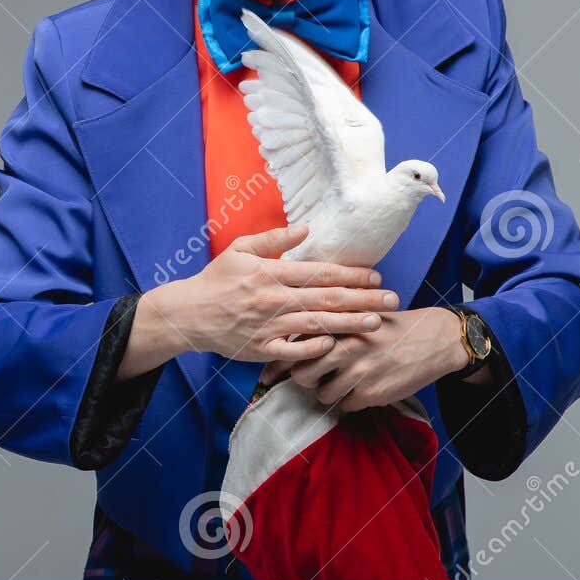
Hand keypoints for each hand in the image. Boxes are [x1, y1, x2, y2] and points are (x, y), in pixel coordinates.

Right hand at [132, 222, 399, 368]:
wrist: (188, 314)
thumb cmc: (216, 279)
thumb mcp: (240, 249)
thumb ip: (274, 240)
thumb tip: (307, 229)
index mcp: (270, 273)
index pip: (319, 273)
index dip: (350, 275)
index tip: (375, 275)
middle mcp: (273, 299)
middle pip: (326, 299)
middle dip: (363, 299)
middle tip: (391, 299)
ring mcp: (268, 326)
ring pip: (317, 325)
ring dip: (350, 324)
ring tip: (377, 322)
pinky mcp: (262, 349)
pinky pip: (294, 350)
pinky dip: (315, 347)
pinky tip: (336, 343)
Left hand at [261, 305, 464, 411]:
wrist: (432, 339)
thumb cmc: (389, 326)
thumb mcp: (356, 316)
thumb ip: (326, 325)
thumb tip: (290, 340)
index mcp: (336, 326)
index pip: (295, 347)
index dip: (277, 364)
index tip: (266, 376)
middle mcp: (344, 347)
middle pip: (302, 375)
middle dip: (305, 379)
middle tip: (316, 377)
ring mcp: (358, 372)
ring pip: (324, 395)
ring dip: (329, 392)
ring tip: (344, 382)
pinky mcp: (372, 392)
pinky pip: (347, 405)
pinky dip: (351, 401)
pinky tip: (363, 388)